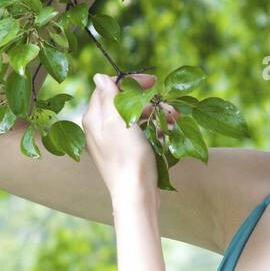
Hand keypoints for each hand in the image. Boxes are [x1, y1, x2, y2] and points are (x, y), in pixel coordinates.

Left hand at [81, 72, 178, 196]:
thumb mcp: (117, 122)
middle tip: (168, 105)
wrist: (135, 194)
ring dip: (156, 116)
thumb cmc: (127, 158)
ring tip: (175, 120)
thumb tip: (99, 76)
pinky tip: (168, 133)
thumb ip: (108, 97)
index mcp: (94, 118)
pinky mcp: (126, 153)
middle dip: (149, 102)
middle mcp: (100, 128)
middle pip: (124, 103)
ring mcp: (113, 142)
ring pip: (135, 118)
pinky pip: (140, 134)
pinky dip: (154, 130)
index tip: (152, 83)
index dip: (130, 83)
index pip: (108, 88)